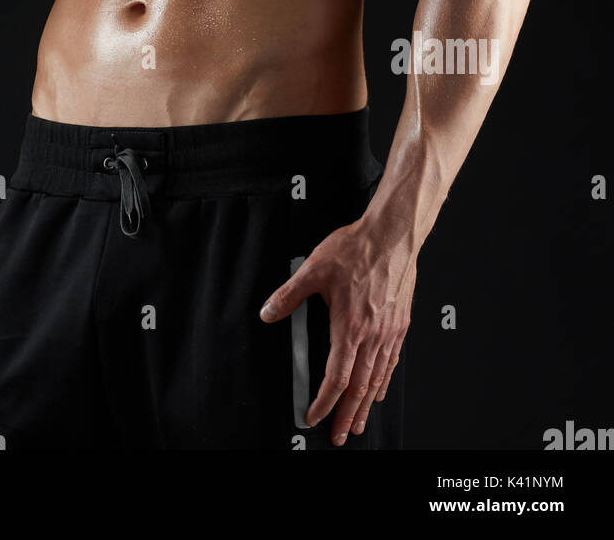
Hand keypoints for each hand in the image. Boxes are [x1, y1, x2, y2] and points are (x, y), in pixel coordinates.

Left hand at [259, 215, 415, 444]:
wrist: (393, 234)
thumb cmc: (357, 248)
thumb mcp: (313, 269)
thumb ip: (289, 295)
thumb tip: (268, 312)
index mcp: (350, 326)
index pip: (336, 377)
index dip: (324, 402)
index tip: (314, 416)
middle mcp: (373, 334)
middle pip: (360, 387)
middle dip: (347, 415)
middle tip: (340, 436)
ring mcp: (389, 331)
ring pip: (378, 378)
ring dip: (367, 405)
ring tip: (358, 423)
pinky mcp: (400, 323)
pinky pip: (392, 361)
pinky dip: (384, 381)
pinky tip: (380, 389)